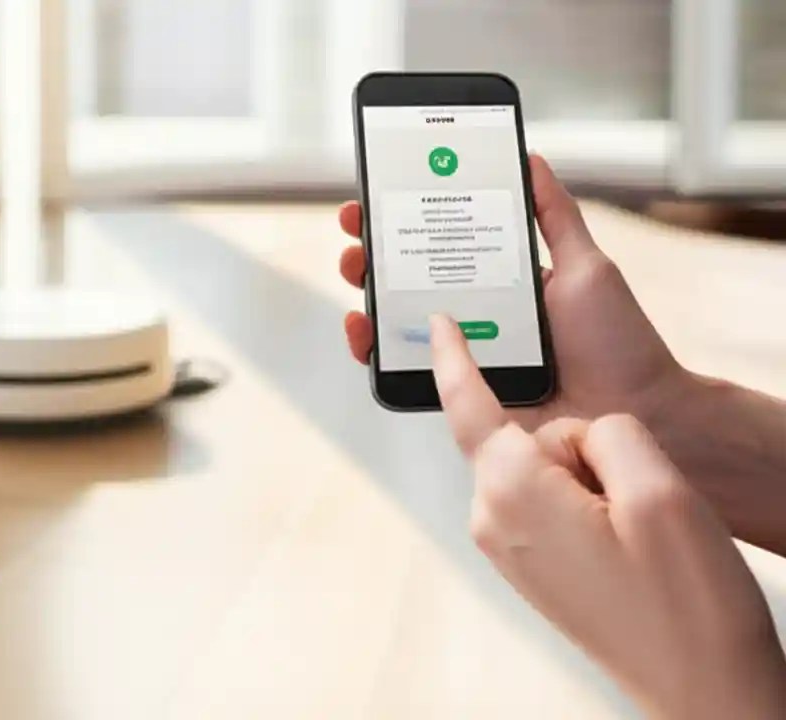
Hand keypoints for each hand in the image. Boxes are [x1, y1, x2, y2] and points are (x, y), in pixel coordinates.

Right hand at [338, 154, 688, 428]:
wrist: (633, 412)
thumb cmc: (619, 344)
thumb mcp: (586, 266)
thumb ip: (555, 216)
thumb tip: (530, 158)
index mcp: (503, 283)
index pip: (444, 244)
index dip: (408, 219)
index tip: (381, 194)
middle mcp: (478, 317)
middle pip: (411, 279)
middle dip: (375, 248)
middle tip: (358, 227)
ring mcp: (464, 356)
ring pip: (397, 322)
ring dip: (365, 292)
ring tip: (355, 270)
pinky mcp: (455, 394)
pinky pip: (402, 370)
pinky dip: (371, 348)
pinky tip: (362, 327)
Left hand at [429, 315, 785, 719]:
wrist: (701, 686)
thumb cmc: (685, 602)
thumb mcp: (658, 491)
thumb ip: (605, 432)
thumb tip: (578, 435)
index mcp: (511, 493)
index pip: (469, 406)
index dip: (452, 358)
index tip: (437, 322)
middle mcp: (492, 519)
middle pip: (531, 434)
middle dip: (584, 442)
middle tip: (637, 494)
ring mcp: (507, 546)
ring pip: (547, 466)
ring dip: (594, 477)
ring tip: (641, 531)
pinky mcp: (531, 562)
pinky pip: (551, 500)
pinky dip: (590, 500)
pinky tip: (630, 541)